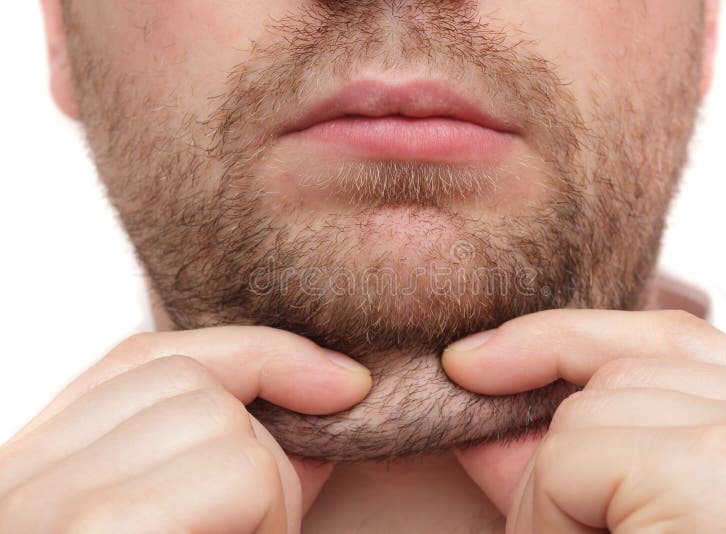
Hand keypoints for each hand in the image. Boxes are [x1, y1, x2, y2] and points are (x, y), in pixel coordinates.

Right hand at [0, 327, 370, 532]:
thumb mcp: (189, 518)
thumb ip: (236, 463)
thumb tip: (322, 399)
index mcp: (30, 471)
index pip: (141, 358)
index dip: (254, 352)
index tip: (339, 379)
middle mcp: (16, 483)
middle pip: (181, 377)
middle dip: (261, 437)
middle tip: (266, 521)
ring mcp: (45, 505)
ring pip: (217, 416)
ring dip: (267, 489)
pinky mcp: (100, 531)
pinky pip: (235, 471)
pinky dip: (270, 514)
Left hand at [442, 309, 725, 531]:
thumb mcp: (625, 499)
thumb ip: (574, 443)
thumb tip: (479, 373)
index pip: (671, 340)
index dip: (562, 339)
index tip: (473, 359)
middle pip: (622, 373)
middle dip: (563, 452)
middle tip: (574, 529)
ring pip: (584, 415)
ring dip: (555, 502)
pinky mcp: (722, 476)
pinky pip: (570, 461)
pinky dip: (551, 519)